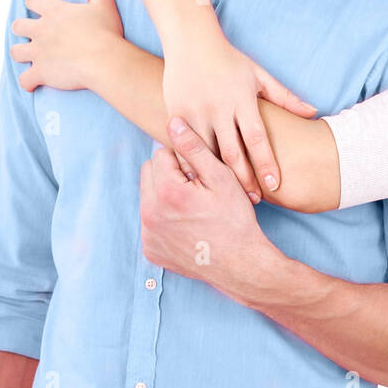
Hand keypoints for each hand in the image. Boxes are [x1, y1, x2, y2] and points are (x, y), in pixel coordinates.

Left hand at [11, 0, 122, 92]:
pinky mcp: (41, 72)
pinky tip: (33, 83)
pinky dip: (28, 82)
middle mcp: (41, 30)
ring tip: (30, 58)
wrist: (104, 61)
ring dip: (21, 54)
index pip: (33, 0)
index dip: (34, 3)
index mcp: (54, 12)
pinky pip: (25, 80)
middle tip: (33, 34)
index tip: (39, 7)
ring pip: (16, 52)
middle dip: (22, 29)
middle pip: (18, 26)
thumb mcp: (103, 3)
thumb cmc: (105, 32)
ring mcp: (39, 52)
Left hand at [139, 116, 271, 298]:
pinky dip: (165, 220)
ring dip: (165, 196)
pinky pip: (150, 223)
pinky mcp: (150, 250)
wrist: (240, 265)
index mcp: (166, 191)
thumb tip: (173, 123)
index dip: (184, 161)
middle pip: (149, 174)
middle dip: (169, 175)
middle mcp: (150, 213)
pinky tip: (188, 226)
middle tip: (197, 189)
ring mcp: (148, 234)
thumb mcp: (222, 178)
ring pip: (149, 198)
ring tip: (194, 208)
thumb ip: (194, 148)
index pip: (161, 155)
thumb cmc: (235, 219)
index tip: (201, 176)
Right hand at [162, 26, 315, 204]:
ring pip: (206, 154)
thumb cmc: (230, 60)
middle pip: (232, 153)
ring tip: (228, 196)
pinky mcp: (175, 114)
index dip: (266, 163)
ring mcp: (193, 112)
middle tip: (254, 201)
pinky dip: (192, 164)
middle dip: (244, 180)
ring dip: (216, 176)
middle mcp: (217, 108)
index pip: (257, 139)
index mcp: (241, 100)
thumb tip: (313, 112)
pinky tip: (199, 181)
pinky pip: (183, 147)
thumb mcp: (259, 75)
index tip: (275, 185)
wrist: (190, 41)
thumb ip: (285, 97)